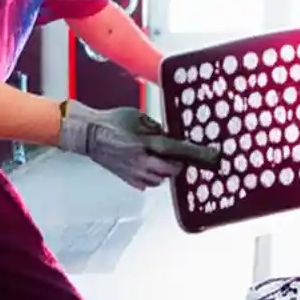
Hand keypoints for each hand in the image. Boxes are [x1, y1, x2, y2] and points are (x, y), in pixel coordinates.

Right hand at [57, 100, 220, 189]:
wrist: (88, 134)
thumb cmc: (111, 122)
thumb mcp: (139, 117)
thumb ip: (157, 128)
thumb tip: (171, 136)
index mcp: (145, 144)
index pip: (176, 151)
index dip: (195, 154)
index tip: (211, 156)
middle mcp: (141, 162)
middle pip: (171, 171)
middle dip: (179, 164)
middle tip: (181, 157)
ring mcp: (133, 173)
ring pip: (159, 180)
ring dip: (165, 171)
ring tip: (161, 158)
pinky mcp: (127, 179)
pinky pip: (147, 183)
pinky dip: (151, 176)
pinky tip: (148, 165)